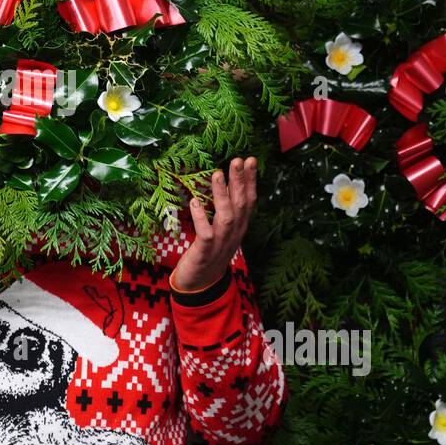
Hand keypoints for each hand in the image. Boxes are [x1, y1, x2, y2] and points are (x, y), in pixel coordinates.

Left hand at [173, 157, 256, 292]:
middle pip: (240, 205)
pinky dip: (201, 218)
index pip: (249, 201)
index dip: (250, 181)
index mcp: (239, 228)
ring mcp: (221, 244)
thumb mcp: (222, 230)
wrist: (201, 285)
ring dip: (222, 195)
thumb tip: (225, 184)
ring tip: (217, 174)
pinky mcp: (205, 253)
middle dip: (240, 181)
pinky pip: (205, 234)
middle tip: (238, 159)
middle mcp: (234, 234)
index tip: (250, 160)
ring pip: (226, 217)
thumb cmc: (210, 252)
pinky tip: (195, 202)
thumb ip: (225, 209)